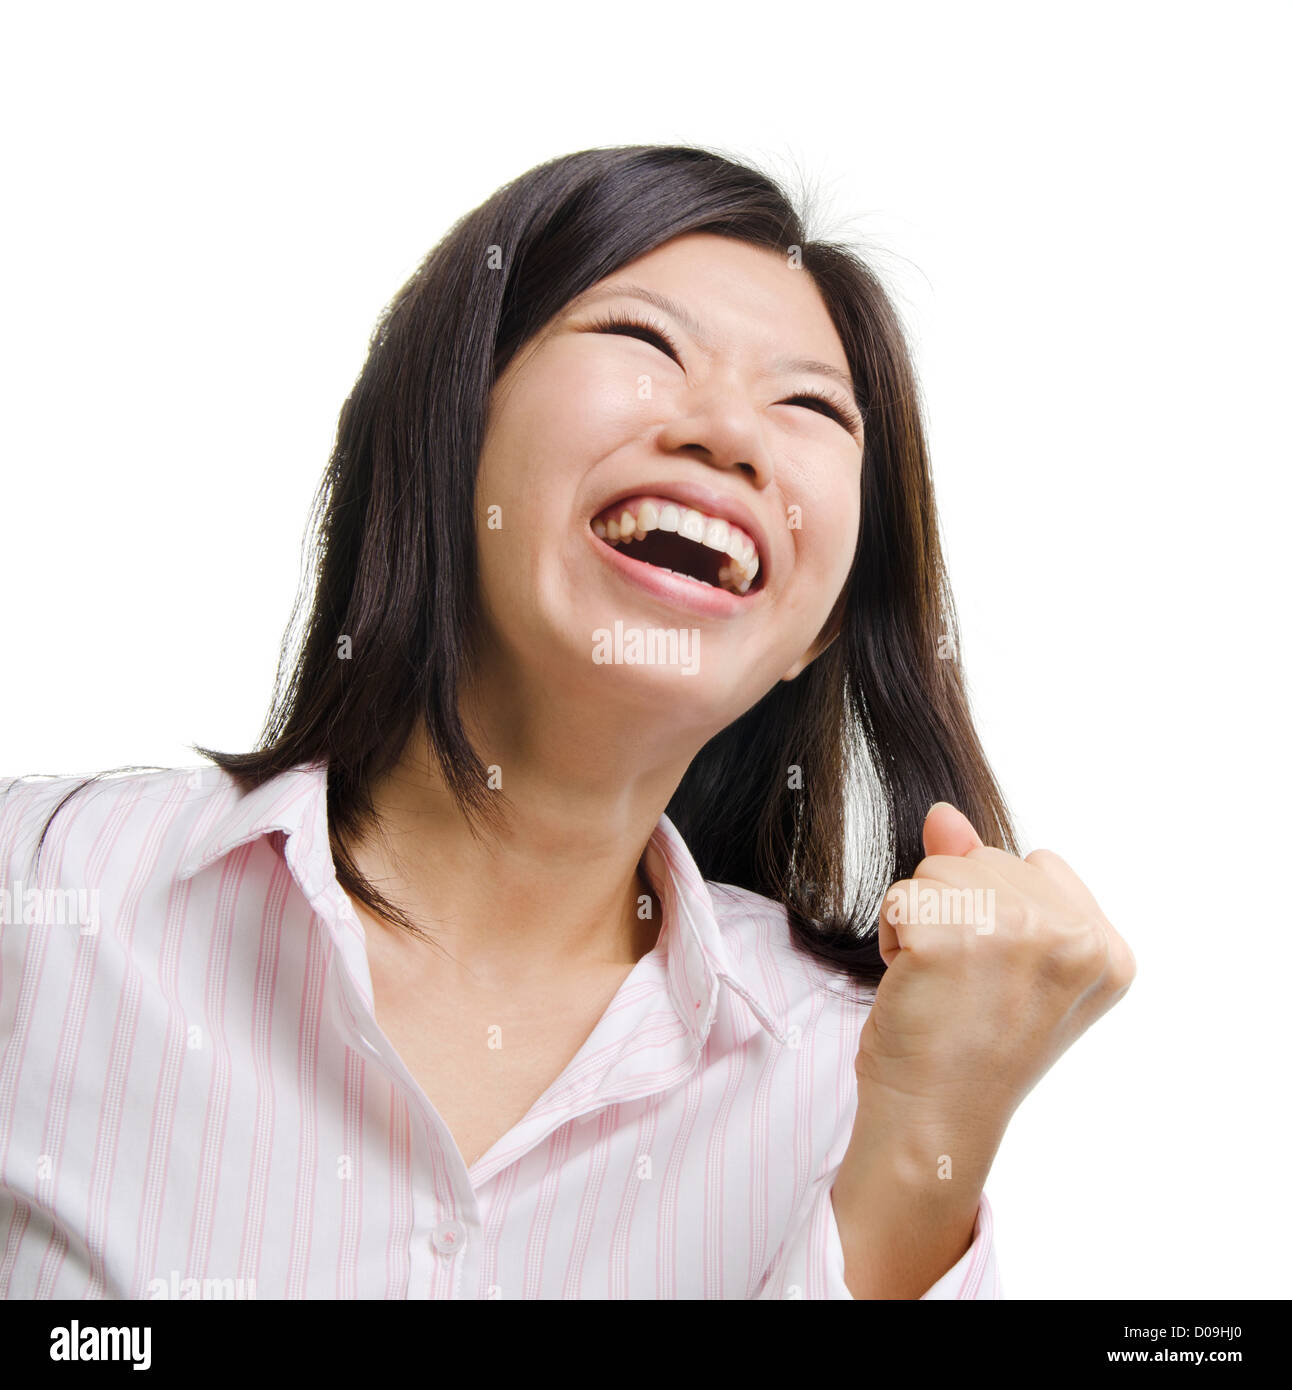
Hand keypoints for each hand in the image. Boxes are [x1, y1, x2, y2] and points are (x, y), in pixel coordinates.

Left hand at [830, 801, 1134, 1295]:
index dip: (999, 915)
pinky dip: (893, 936)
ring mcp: (1014, 930)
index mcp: (1106, 948)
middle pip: (984, 859)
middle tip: (967, 989)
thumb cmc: (970, 1048)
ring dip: (923, 923)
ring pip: (938, 870)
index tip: (1003, 982)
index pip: (1035, 865)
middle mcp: (1071, 935)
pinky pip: (900, 895)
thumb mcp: (1006, 959)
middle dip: (959, 912)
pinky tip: (914, 986)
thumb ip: (989, 876)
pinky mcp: (950, 933)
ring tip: (942, 987)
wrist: (935, 1120)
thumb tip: (944, 813)